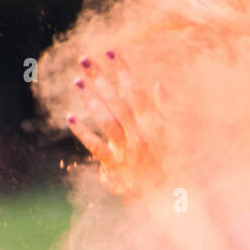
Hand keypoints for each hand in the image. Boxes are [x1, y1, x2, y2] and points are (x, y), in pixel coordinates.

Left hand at [65, 49, 167, 196]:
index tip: (110, 52)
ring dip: (90, 99)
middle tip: (84, 59)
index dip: (123, 70)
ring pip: (106, 119)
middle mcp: (139, 134)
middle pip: (117, 100)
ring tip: (77, 81)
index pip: (136, 91)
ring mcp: (126, 150)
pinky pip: (97, 148)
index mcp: (154, 124)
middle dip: (100, 78)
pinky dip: (83, 132)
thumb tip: (159, 85)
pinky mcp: (116, 166)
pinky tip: (71, 117)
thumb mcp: (178, 135)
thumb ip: (168, 110)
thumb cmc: (176, 165)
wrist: (173, 198)